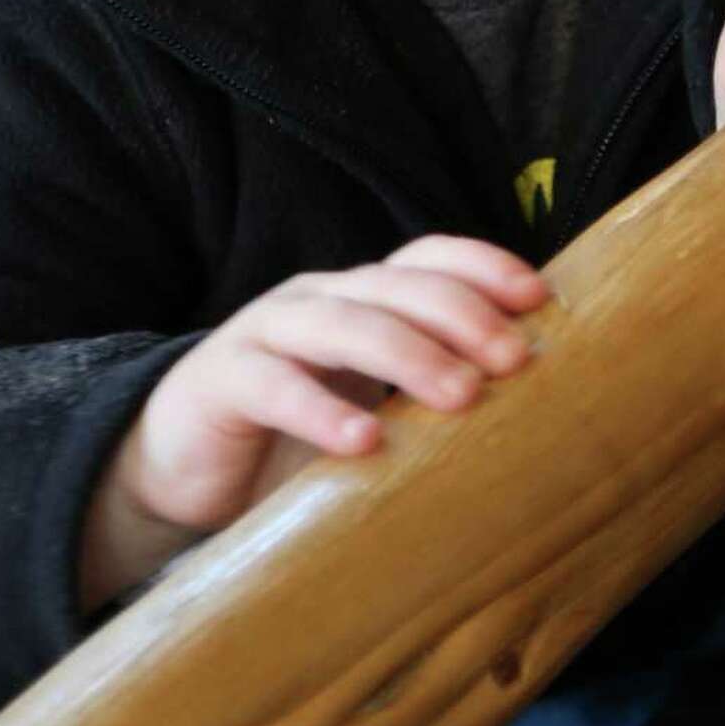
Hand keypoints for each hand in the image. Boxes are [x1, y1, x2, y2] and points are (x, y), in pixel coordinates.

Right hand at [80, 237, 548, 609]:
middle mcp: (321, 299)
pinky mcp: (223, 379)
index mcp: (362, 296)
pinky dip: (321, 411)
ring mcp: (269, 330)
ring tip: (462, 397)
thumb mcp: (372, 407)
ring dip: (409, 356)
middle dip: (463, 316)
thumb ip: (429, 400)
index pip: (427, 257)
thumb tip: (540, 422)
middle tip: (515, 362)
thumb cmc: (297, 437)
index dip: (483, 267)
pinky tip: (363, 444)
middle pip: (397, 286)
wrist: (184, 468)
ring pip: (346, 323)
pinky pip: (276, 386)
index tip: (540, 301)